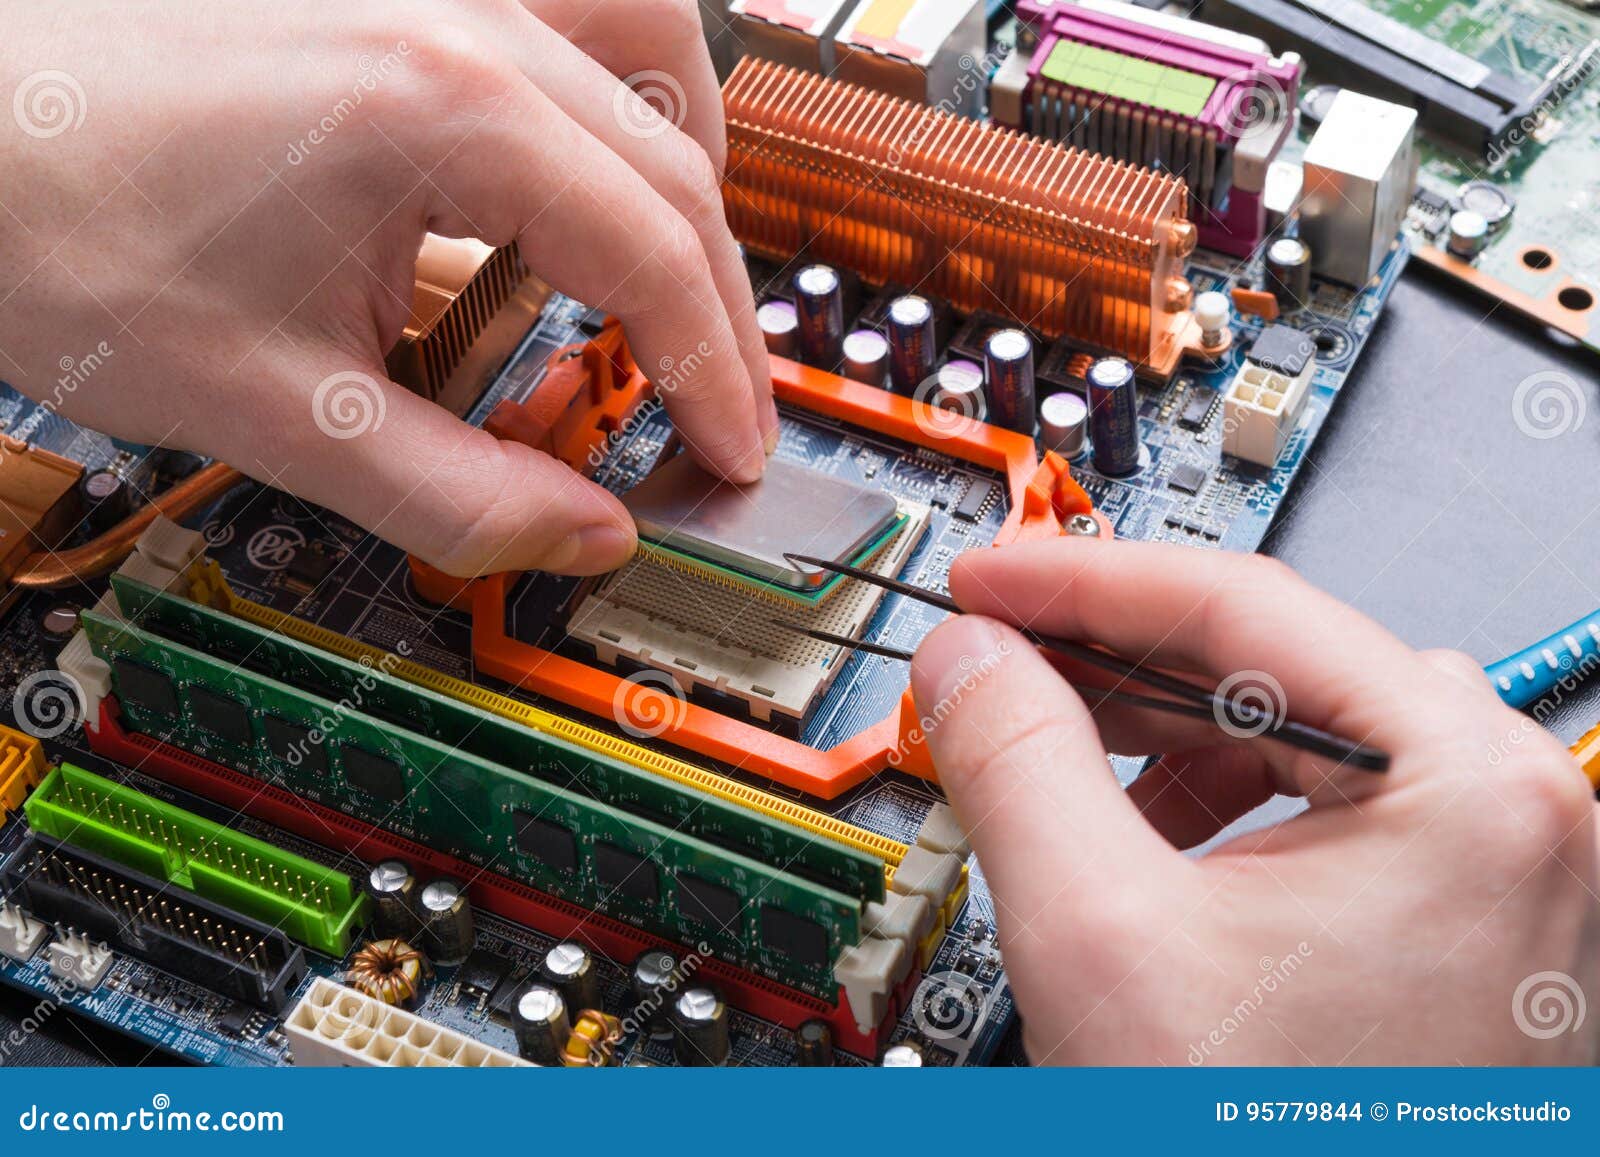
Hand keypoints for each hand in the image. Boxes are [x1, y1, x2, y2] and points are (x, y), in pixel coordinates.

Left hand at [1, 0, 774, 575]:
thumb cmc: (66, 227)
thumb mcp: (276, 407)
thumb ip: (456, 494)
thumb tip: (582, 534)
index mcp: (444, 109)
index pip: (653, 253)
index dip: (713, 374)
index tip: (732, 450)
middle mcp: (459, 17)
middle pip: (676, 161)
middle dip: (717, 302)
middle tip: (716, 404)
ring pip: (646, 42)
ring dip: (686, 163)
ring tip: (672, 273)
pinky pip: (559, 21)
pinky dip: (606, 103)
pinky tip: (568, 182)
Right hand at [911, 538, 1598, 1064]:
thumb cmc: (1276, 1151)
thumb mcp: (1100, 938)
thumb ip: (1017, 763)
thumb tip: (973, 661)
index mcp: (1465, 786)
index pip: (1243, 607)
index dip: (1084, 582)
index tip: (990, 578)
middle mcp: (1510, 814)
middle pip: (1274, 666)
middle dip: (1112, 665)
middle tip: (998, 660)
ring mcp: (1495, 873)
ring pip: (1296, 736)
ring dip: (1158, 737)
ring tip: (1059, 768)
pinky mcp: (1459, 922)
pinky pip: (1322, 810)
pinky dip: (1215, 805)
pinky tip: (1144, 846)